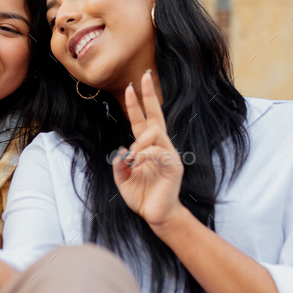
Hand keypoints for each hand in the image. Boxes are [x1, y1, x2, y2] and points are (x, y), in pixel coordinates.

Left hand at [112, 71, 183, 230]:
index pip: (142, 121)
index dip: (136, 104)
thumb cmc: (142, 198)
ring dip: (139, 142)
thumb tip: (122, 150)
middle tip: (144, 76)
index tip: (131, 86)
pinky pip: (157, 151)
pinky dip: (144, 157)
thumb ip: (119, 165)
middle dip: (149, 96)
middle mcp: (160, 147)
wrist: (157, 216)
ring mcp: (168, 155)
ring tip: (133, 159)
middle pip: (156, 116)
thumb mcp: (123, 180)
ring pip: (154, 132)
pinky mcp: (173, 166)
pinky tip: (139, 166)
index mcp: (148, 149)